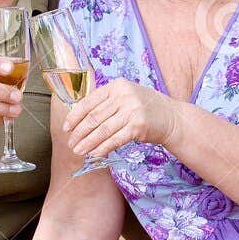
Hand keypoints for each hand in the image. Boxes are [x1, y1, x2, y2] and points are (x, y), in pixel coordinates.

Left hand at [63, 78, 179, 157]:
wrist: (171, 117)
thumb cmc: (145, 108)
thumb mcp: (126, 96)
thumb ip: (107, 102)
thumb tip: (80, 117)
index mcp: (116, 86)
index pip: (89, 101)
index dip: (75, 116)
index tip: (66, 128)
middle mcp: (123, 95)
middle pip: (94, 117)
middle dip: (79, 132)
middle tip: (71, 143)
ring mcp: (132, 110)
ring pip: (102, 130)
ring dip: (88, 143)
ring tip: (79, 151)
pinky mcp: (138, 126)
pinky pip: (115, 139)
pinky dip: (103, 148)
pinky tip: (95, 154)